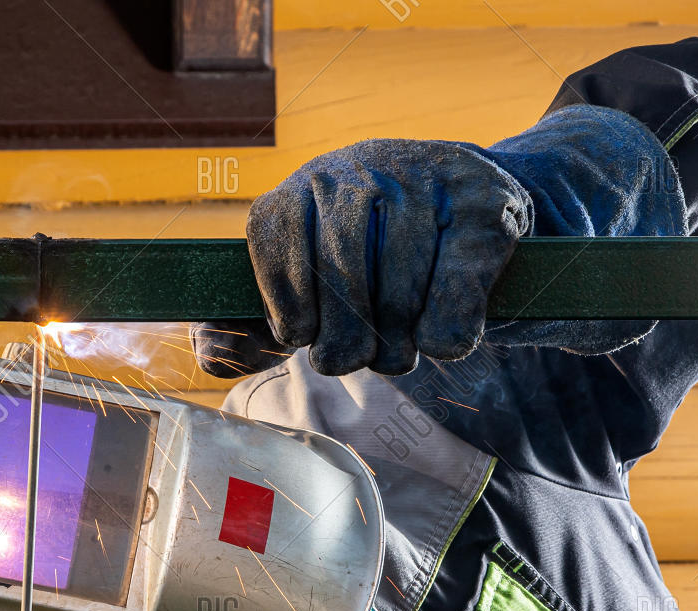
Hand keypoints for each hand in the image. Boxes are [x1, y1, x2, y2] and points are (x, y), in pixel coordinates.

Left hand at [194, 138, 532, 378]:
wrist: (483, 208)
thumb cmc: (381, 262)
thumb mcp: (317, 281)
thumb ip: (257, 323)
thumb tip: (210, 351)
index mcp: (309, 184)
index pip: (272, 239)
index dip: (286, 307)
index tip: (301, 334)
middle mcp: (364, 168)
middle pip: (337, 281)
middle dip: (344, 344)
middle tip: (355, 355)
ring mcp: (430, 181)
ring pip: (397, 303)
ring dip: (397, 350)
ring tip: (400, 347)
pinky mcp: (488, 210)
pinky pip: (452, 308)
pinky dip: (443, 341)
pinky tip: (441, 334)